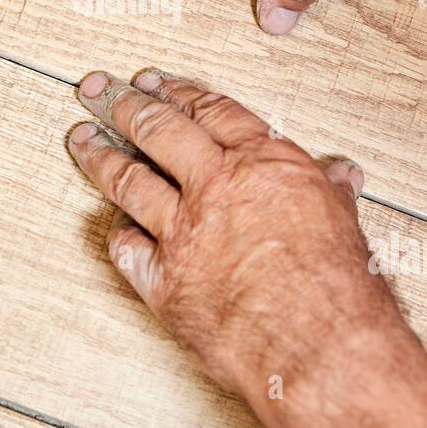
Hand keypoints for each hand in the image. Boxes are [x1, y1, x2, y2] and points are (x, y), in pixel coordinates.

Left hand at [66, 67, 426, 427]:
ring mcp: (184, 233)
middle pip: (158, 131)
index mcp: (263, 163)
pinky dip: (120, 237)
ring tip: (82, 139)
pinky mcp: (165, 282)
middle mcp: (215, 188)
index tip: (155, 80)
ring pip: (129, 181)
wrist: (320, 347)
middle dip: (124, 105)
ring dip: (99, 156)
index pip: (210, 110)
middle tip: (101, 91)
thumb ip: (329, 191)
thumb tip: (339, 174)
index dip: (177, 90)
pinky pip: (129, 251)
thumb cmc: (340, 288)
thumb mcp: (344, 221)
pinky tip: (114, 227)